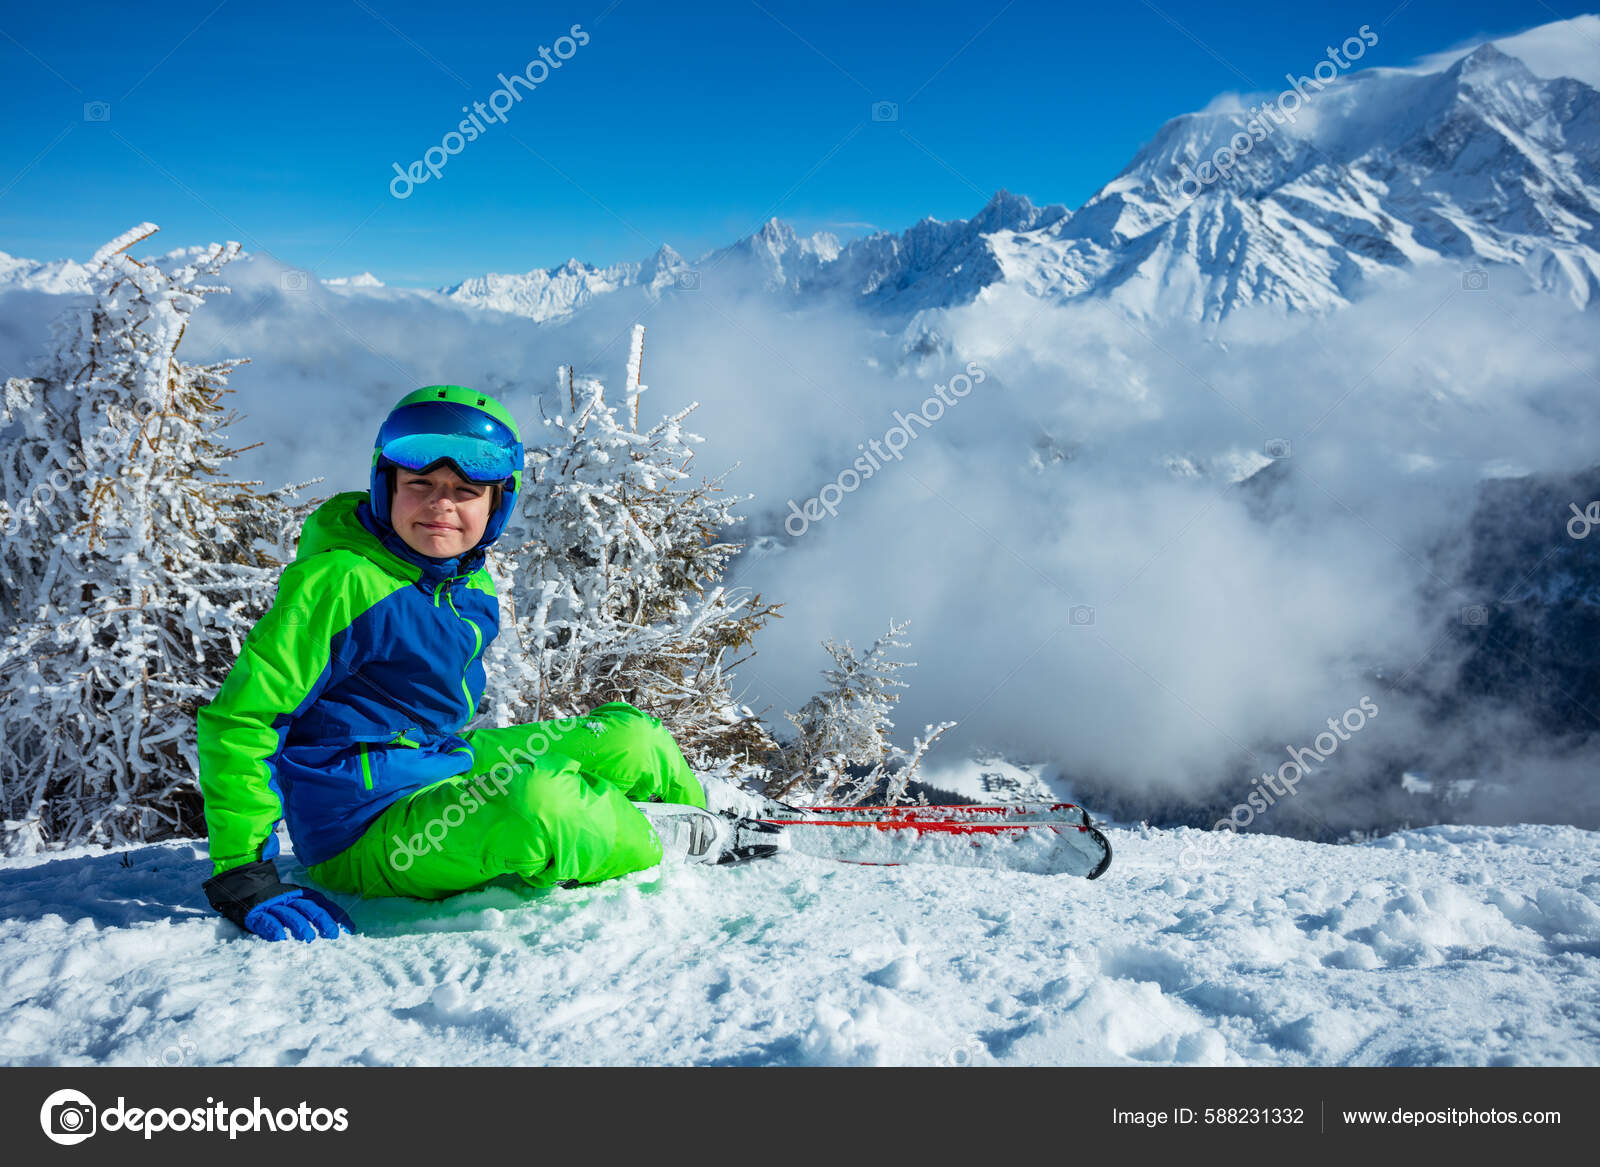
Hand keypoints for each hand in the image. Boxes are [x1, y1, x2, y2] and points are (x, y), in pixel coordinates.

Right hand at [203, 860, 355, 941]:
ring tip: (309, 938)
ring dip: (300, 926)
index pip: (322, 903)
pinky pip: (267, 921)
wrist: (244, 891)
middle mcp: (289, 898)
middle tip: (332, 935)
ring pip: (289, 914)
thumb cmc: (276, 902)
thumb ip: (314, 911)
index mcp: (301, 894)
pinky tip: (281, 938)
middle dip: (322, 920)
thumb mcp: (295, 904)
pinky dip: (274, 929)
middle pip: (309, 908)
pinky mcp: (257, 914)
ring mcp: (273, 905)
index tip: (350, 930)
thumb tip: (339, 927)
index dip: (336, 915)